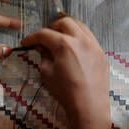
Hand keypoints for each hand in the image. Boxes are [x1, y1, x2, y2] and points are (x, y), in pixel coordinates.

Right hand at [21, 13, 110, 128]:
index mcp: (65, 44)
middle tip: (45, 37)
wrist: (89, 106)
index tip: (26, 42)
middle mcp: (81, 40)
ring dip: (68, 27)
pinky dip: (80, 36)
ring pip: (81, 26)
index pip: (45, 34)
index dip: (33, 37)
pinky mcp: (101, 53)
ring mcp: (94, 45)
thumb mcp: (47, 73)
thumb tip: (41, 46)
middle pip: (65, 22)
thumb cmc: (66, 92)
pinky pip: (90, 37)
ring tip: (60, 34)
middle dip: (52, 26)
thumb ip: (44, 55)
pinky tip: (74, 45)